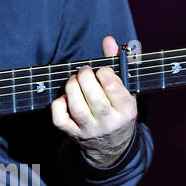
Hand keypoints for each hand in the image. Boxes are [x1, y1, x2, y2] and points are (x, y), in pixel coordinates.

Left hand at [51, 34, 136, 167]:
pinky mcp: (73, 134)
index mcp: (126, 110)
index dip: (104, 72)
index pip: (113, 86)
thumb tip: (108, 40)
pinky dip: (58, 103)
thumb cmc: (118, 109)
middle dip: (85, 76)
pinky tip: (65, 97)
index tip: (101, 70)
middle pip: (94, 96)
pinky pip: (60, 119)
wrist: (112, 145)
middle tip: (84, 71)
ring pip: (77, 107)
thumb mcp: (126, 89)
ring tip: (74, 80)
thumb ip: (119, 61)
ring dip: (72, 87)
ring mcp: (90, 130)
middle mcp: (109, 122)